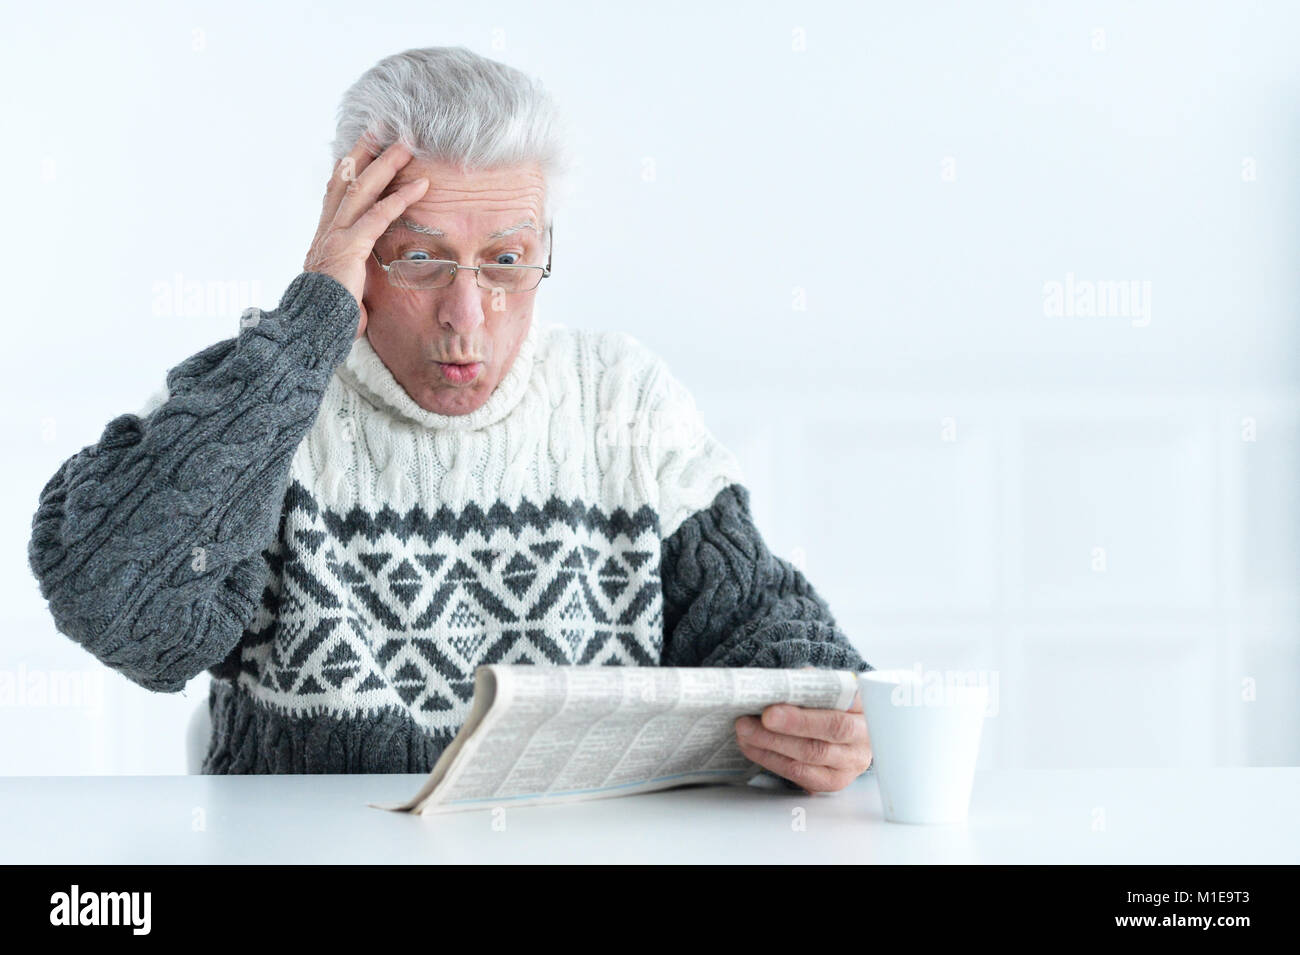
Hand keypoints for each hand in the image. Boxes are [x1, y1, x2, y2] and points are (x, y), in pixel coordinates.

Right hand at [304, 132, 428, 339]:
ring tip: (407, 145)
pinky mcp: (348, 249)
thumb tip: (368, 276)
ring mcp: (335, 236)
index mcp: (326, 234)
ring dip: (385, 164)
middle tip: (383, 126)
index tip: (364, 144)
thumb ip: (356, 270)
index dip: (351, 165)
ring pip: (362, 190)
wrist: (312, 328)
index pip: (338, 191)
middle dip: (365, 150)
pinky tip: (419, 185)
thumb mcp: (346, 283)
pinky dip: (399, 199)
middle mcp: (328, 229)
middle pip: (346, 179)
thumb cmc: (331, 313)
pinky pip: (377, 217)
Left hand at [734, 675, 872, 794]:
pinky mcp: (833, 781)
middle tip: (747, 723)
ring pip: (806, 762)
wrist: (850, 720)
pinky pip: (800, 775)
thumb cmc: (834, 698)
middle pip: (819, 745)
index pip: (835, 719)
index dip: (801, 719)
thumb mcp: (828, 684)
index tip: (769, 712)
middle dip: (778, 735)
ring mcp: (850, 766)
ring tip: (744, 733)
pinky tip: (753, 747)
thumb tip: (777, 685)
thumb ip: (809, 683)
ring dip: (769, 747)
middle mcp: (863, 742)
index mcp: (866, 711)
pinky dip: (772, 760)